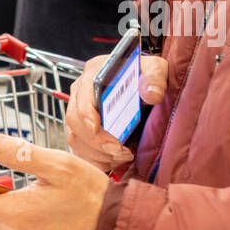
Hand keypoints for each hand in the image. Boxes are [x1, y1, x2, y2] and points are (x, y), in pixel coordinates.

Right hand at [66, 53, 168, 172]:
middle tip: (119, 150)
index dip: (86, 116)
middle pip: (74, 122)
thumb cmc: (145, 74)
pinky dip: (94, 159)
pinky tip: (113, 160)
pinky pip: (79, 149)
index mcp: (93, 75)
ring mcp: (78, 112)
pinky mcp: (81, 129)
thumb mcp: (155, 69)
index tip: (98, 129)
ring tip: (122, 156)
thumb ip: (155, 78)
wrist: (141, 82)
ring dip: (96, 153)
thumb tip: (152, 94)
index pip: (81, 98)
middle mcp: (80, 93)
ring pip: (75, 139)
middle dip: (96, 141)